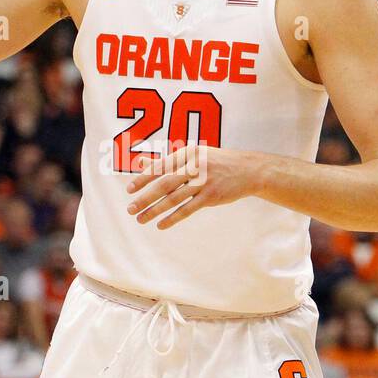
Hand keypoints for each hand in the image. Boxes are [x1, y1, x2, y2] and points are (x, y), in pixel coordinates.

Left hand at [125, 145, 259, 229]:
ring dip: (155, 210)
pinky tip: (161, 224)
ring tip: (141, 218)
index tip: (129, 189)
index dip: (143, 178)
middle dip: (145, 197)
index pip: (160, 167)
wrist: (248, 169)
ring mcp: (204, 182)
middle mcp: (194, 166)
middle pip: (164, 184)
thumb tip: (141, 162)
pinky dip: (173, 218)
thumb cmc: (216, 162)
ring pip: (174, 198)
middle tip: (130, 208)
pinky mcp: (211, 196)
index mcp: (187, 153)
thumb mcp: (193, 156)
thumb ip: (167, 161)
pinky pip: (188, 209)